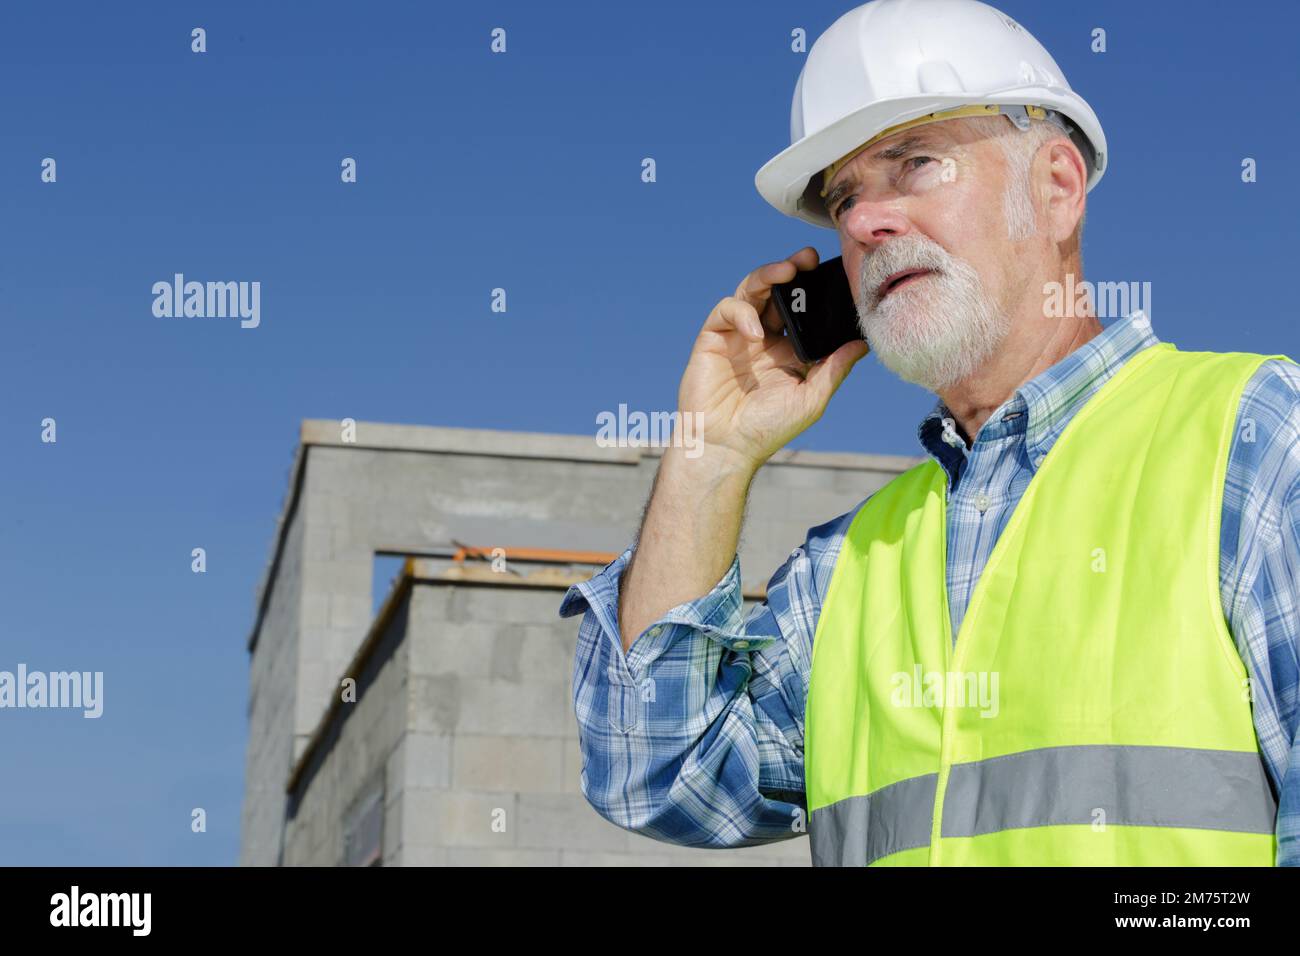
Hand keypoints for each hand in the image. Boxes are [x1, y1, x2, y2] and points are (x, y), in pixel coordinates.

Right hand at [678, 247, 869, 471]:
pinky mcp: (713, 338)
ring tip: (787, 271)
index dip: (815, 290)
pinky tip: (756, 330)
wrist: (725, 447)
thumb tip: (863, 343)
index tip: (834, 275)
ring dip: (768, 275)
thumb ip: (834, 369)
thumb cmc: (767, 430)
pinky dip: (741, 313)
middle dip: (792, 270)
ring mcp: (737, 335)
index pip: (803, 308)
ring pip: (751, 290)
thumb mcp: (811, 399)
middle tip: (809, 258)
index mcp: (787, 349)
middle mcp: (763, 337)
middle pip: (778, 291)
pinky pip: (727, 310)